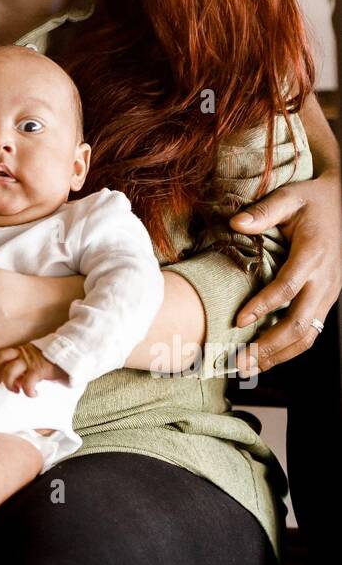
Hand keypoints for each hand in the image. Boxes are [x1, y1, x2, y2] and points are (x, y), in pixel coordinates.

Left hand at [0, 343, 68, 396]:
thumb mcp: (36, 357)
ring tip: (18, 391)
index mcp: (21, 350)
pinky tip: (35, 394)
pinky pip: (27, 383)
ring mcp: (30, 361)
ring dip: (10, 385)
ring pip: (10, 372)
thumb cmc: (53, 359)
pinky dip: (28, 392)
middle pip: (1, 363)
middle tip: (9, 387)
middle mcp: (23, 354)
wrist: (70, 352)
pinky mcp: (40, 369)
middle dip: (1, 378)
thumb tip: (19, 380)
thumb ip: (27, 364)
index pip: (1, 355)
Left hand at [230, 170, 341, 369]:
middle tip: (241, 361)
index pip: (288, 288)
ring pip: (308, 334)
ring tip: (250, 367)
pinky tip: (267, 356)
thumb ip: (264, 212)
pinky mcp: (326, 299)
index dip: (263, 306)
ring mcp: (328, 293)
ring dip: (279, 354)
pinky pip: (310, 330)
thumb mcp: (289, 197)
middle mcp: (324, 280)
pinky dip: (289, 347)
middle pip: (300, 323)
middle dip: (270, 346)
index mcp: (313, 254)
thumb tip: (236, 224)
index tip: (238, 320)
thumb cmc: (312, 201)